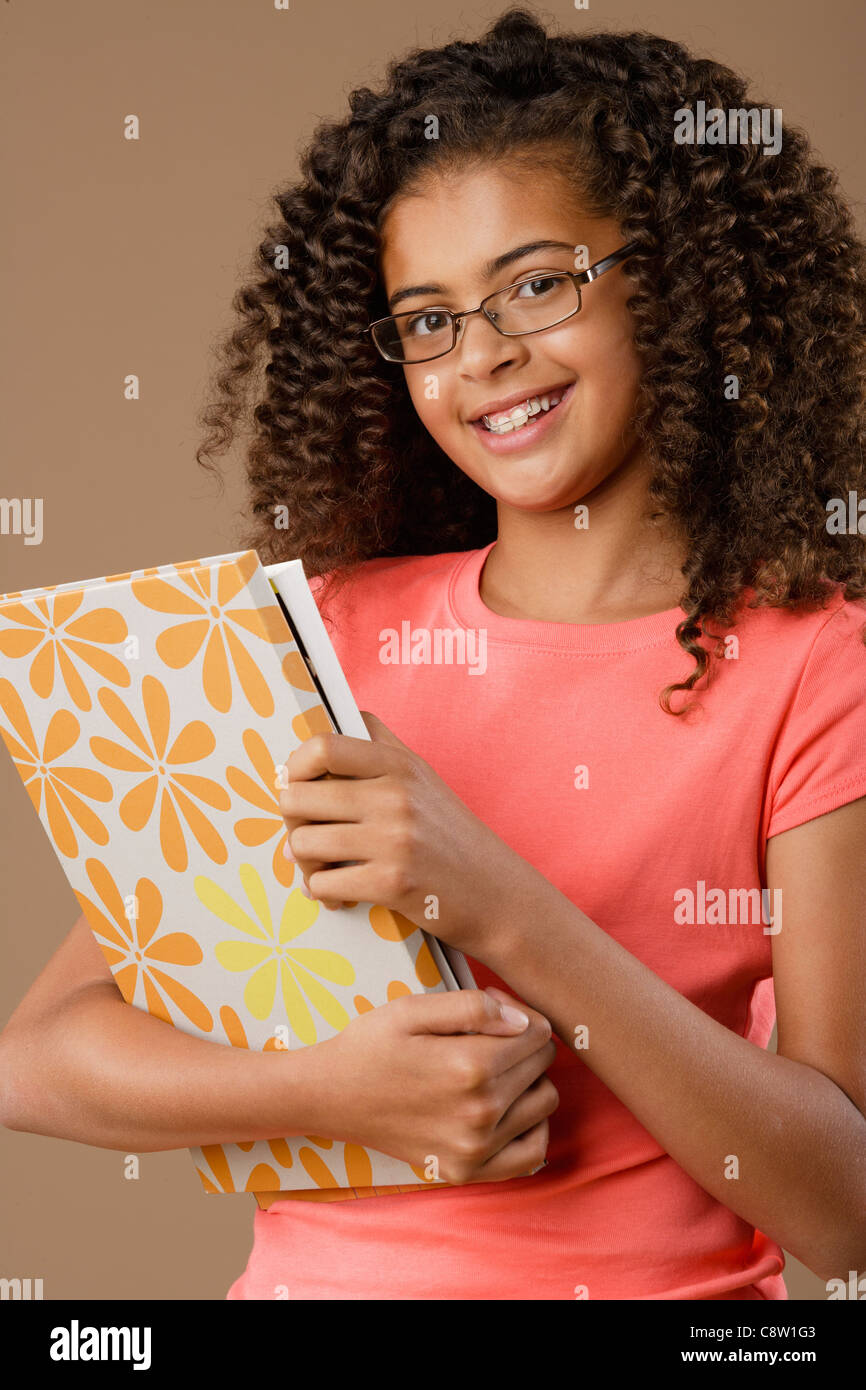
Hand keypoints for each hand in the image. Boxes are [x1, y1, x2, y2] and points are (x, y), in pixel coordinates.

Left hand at [278, 711, 528, 955]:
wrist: (497, 894)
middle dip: (291, 822)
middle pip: (298, 797)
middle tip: (306, 836)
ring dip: (304, 863)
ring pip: (302, 844)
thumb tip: (318, 741)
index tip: (298, 786)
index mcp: (399, 764)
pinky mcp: (391, 882)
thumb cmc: (452, 838)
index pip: (322, 746)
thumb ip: (378, 750)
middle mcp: (396, 795)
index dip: (295, 767)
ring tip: (323, 869)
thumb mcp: (423, 779)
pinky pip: (322, 884)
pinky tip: (340, 894)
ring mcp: (394, 839)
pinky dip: (323, 892)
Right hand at [305, 986, 558, 1185]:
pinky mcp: (466, 1171)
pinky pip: (531, 1153)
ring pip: (544, 1103)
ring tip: (494, 1070)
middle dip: (525, 1043)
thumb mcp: (414, 1008)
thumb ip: (473, 1006)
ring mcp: (475, 1149)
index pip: (539, 1033)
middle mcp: (480, 1113)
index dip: (520, 1014)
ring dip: (529, 1081)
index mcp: (471, 1066)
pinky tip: (505, 1109)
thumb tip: (523, 1021)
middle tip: (487, 1036)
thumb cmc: (372, 1045)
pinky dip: (529, 1128)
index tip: (493, 1011)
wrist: (330, 1096)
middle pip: (543, 1066)